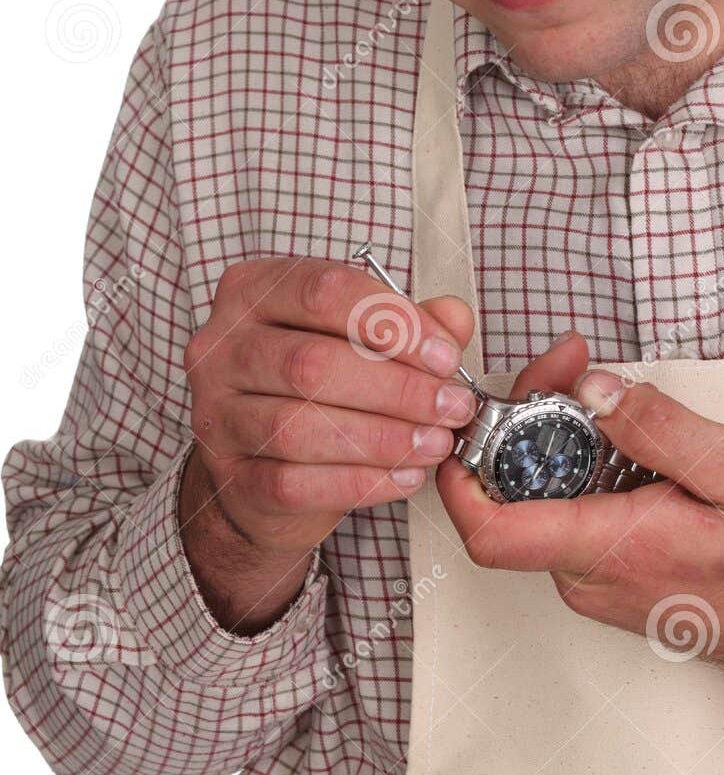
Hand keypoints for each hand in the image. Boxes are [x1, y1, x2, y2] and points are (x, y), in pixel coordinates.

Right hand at [179, 257, 474, 628]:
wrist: (261, 465)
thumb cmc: (314, 387)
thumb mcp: (358, 340)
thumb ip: (407, 324)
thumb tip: (454, 319)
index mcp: (254, 292)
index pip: (324, 291)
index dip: (394, 323)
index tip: (445, 356)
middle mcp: (222, 348)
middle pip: (313, 363)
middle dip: (397, 387)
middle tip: (451, 406)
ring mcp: (217, 414)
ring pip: (300, 427)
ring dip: (384, 438)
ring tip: (435, 443)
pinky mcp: (229, 475)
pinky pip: (295, 483)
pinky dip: (360, 482)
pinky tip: (404, 476)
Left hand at [435, 349, 723, 707]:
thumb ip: (663, 428)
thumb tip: (594, 387)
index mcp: (614, 550)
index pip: (491, 533)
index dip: (459, 476)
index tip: (474, 416)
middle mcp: (590, 577)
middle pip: (512, 499)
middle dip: (526, 418)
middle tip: (572, 363)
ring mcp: (597, 582)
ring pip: (541, 503)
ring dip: (556, 440)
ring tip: (600, 390)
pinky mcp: (612, 577)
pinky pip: (571, 516)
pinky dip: (580, 467)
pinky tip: (621, 436)